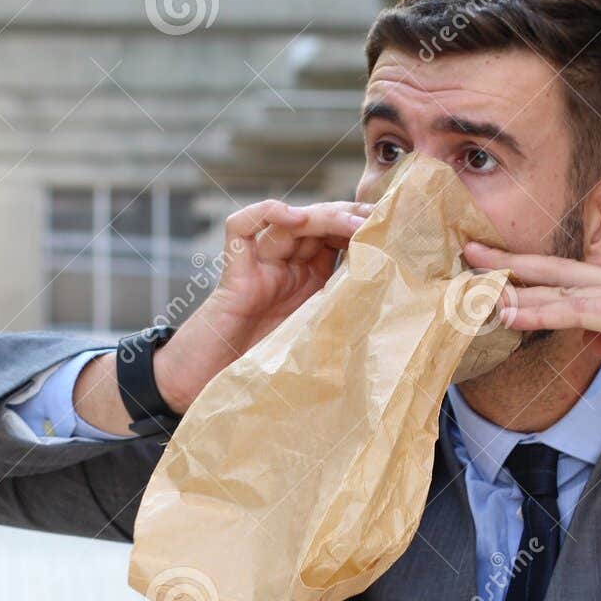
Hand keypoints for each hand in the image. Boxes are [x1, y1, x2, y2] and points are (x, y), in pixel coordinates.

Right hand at [154, 200, 371, 412]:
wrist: (210, 387)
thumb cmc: (263, 371)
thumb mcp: (317, 340)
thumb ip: (342, 314)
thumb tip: (388, 299)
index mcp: (307, 283)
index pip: (335, 239)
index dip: (360, 230)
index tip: (389, 230)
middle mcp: (284, 268)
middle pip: (316, 224)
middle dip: (347, 217)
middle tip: (376, 220)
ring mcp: (258, 266)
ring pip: (289, 222)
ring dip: (323, 216)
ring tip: (351, 222)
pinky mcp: (234, 271)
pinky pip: (241, 227)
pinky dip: (265, 213)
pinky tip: (294, 217)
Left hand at [462, 243, 600, 392]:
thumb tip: (592, 342)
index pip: (568, 282)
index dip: (526, 275)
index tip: (488, 272)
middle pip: (553, 270)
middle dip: (506, 262)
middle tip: (462, 251)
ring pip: (558, 287)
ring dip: (510, 283)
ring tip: (467, 278)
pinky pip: (578, 311)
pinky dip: (539, 309)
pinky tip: (508, 311)